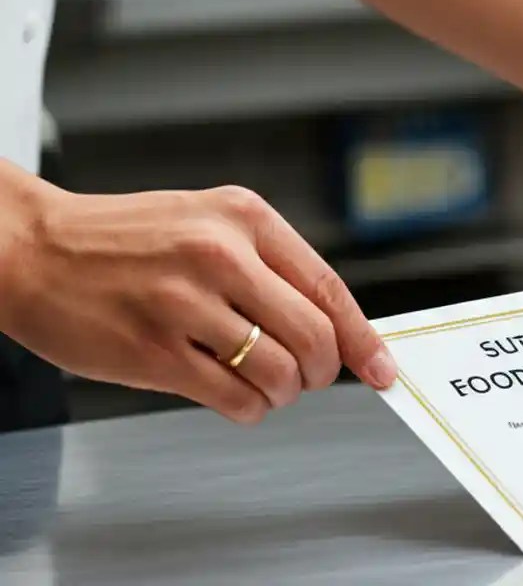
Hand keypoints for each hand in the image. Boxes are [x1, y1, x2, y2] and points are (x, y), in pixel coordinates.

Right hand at [0, 174, 397, 424]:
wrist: (32, 249)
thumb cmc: (120, 239)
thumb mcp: (207, 221)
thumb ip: (268, 263)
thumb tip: (330, 323)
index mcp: (243, 218)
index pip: (330, 288)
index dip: (364, 337)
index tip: (383, 366)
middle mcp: (220, 256)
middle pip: (315, 336)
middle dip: (324, 371)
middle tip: (310, 377)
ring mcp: (185, 305)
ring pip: (279, 373)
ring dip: (284, 393)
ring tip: (266, 385)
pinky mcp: (154, 351)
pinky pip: (234, 398)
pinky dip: (250, 409)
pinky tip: (237, 397)